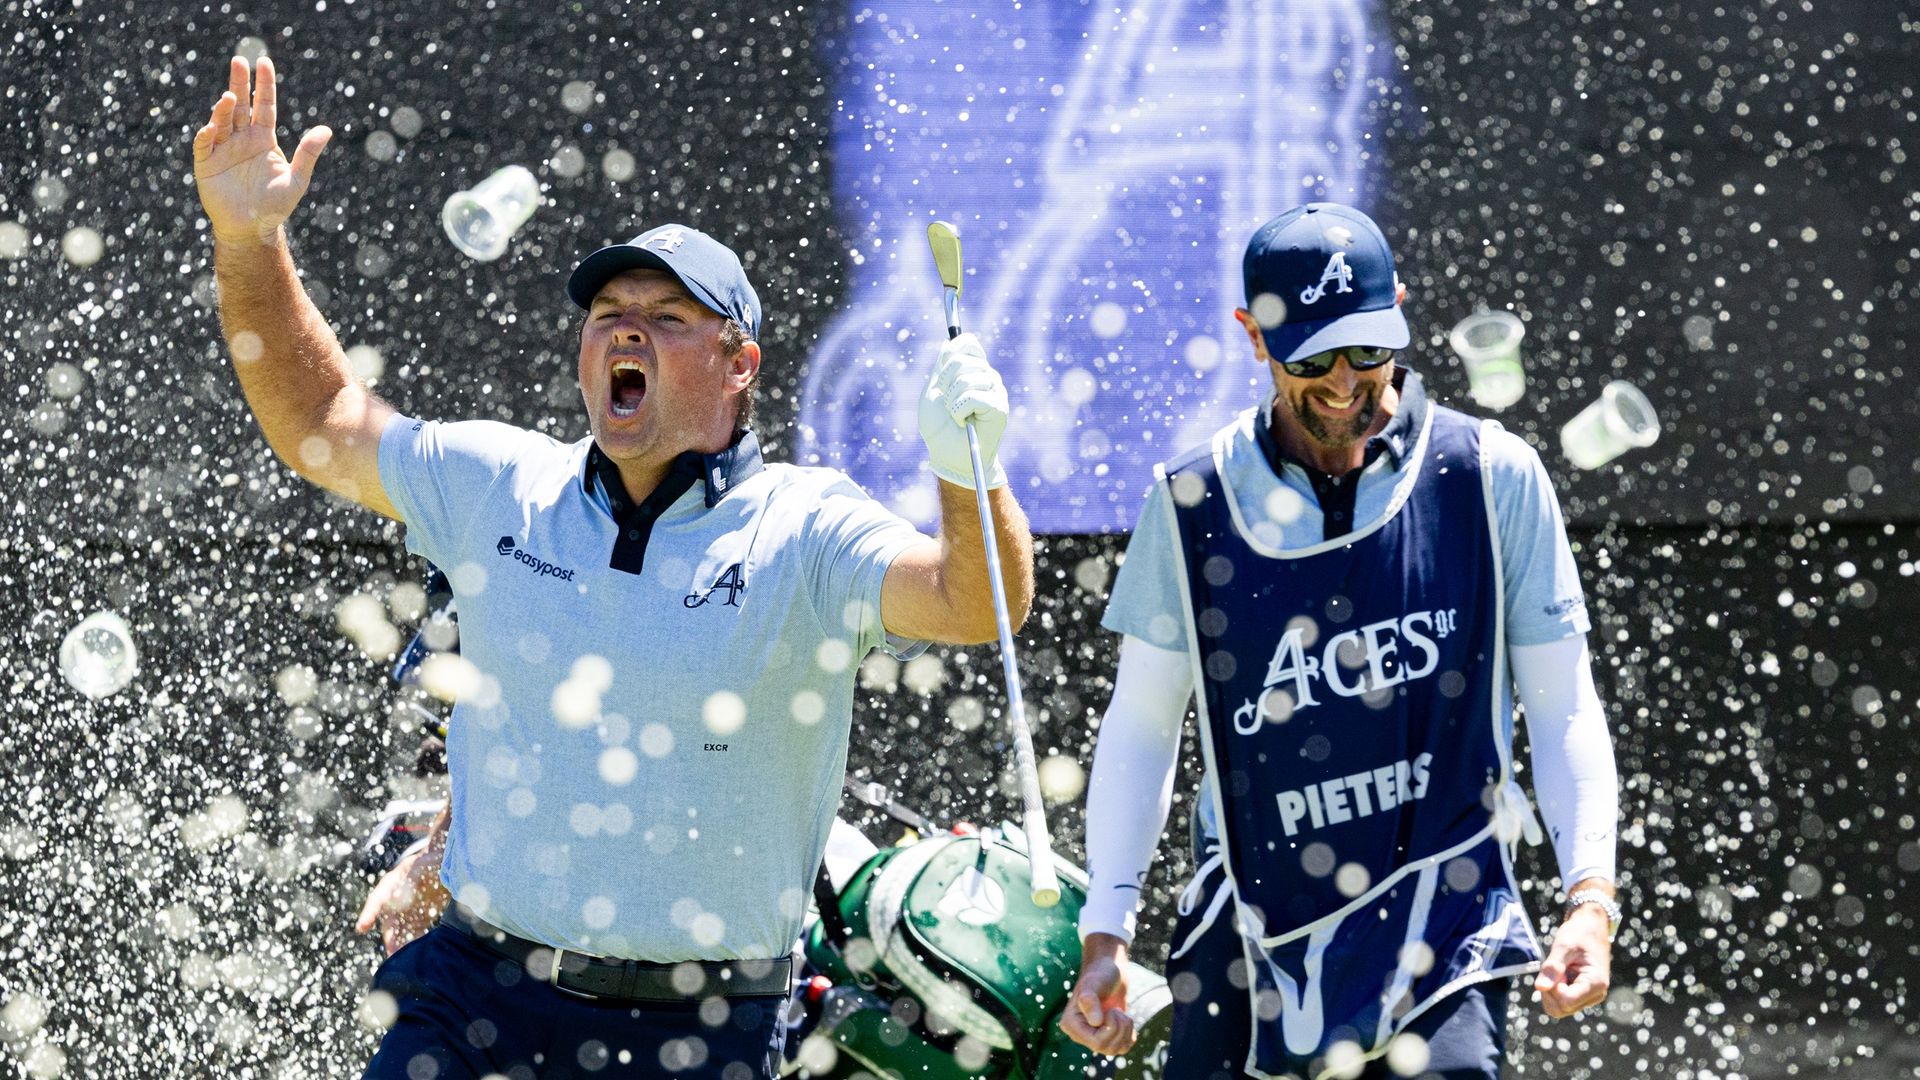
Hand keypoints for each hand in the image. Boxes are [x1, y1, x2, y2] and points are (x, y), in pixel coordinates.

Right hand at [192, 55, 331, 245]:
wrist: (252, 229)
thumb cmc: (275, 206)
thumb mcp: (296, 179)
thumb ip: (308, 154)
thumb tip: (327, 130)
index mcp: (264, 139)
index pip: (265, 106)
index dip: (265, 85)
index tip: (264, 63)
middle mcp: (242, 139)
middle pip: (240, 105)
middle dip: (239, 83)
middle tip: (239, 61)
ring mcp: (223, 149)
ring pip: (222, 121)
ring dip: (223, 108)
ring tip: (228, 97)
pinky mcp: (206, 164)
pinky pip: (204, 145)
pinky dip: (207, 135)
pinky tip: (212, 128)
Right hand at [355, 844, 449, 955]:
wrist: (445, 861)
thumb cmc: (431, 860)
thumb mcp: (424, 864)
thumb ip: (413, 877)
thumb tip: (396, 898)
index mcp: (393, 882)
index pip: (377, 898)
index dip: (369, 913)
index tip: (361, 927)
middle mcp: (396, 899)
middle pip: (390, 923)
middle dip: (391, 940)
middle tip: (393, 955)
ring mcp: (407, 910)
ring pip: (401, 932)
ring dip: (403, 946)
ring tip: (405, 963)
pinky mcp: (420, 917)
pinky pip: (415, 933)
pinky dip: (417, 943)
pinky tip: (422, 955)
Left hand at [917, 332, 1009, 488]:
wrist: (948, 456)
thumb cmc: (939, 427)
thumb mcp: (934, 391)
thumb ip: (942, 366)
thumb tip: (950, 341)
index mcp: (974, 370)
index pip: (967, 343)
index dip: (950, 357)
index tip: (942, 380)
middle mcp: (988, 377)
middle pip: (962, 359)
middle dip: (945, 383)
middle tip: (948, 404)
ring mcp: (996, 391)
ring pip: (966, 378)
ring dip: (952, 401)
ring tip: (956, 416)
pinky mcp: (999, 407)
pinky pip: (973, 396)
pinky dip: (959, 411)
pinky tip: (963, 422)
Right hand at [1058, 933, 1135, 1054]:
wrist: (1109, 968)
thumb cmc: (1099, 973)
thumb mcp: (1093, 984)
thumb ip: (1090, 1000)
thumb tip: (1096, 1023)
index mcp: (1071, 1024)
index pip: (1096, 1043)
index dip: (1110, 1028)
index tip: (1110, 1010)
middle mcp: (1080, 1033)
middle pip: (1106, 1048)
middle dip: (1119, 1029)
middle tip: (1117, 1011)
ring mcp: (1093, 1035)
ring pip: (1115, 1050)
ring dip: (1125, 1030)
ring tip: (1120, 1013)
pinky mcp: (1107, 1035)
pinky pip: (1122, 1048)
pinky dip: (1129, 1035)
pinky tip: (1124, 1019)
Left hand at [1533, 904, 1611, 1017]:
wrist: (1592, 927)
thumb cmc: (1580, 933)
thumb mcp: (1564, 946)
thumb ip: (1552, 967)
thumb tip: (1539, 988)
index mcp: (1595, 983)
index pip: (1565, 1001)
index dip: (1553, 987)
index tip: (1556, 968)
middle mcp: (1595, 995)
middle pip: (1560, 1008)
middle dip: (1550, 990)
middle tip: (1556, 967)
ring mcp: (1589, 997)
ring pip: (1559, 1008)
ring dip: (1552, 989)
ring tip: (1561, 968)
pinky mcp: (1582, 995)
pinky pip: (1561, 1001)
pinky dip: (1555, 988)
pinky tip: (1562, 973)